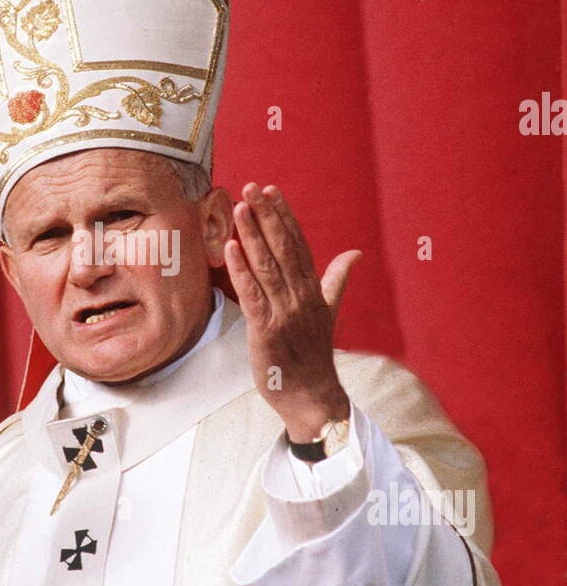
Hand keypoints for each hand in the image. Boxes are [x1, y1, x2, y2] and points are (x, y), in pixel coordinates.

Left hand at [223, 182, 360, 441]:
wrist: (312, 397)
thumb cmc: (314, 356)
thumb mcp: (328, 313)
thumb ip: (336, 280)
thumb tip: (354, 253)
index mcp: (314, 291)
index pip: (298, 245)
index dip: (285, 217)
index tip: (271, 191)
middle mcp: (301, 298)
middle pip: (283, 249)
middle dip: (266, 217)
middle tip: (251, 188)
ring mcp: (285, 313)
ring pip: (267, 267)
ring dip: (252, 235)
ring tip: (240, 208)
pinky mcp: (267, 331)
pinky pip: (253, 296)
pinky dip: (242, 271)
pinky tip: (231, 248)